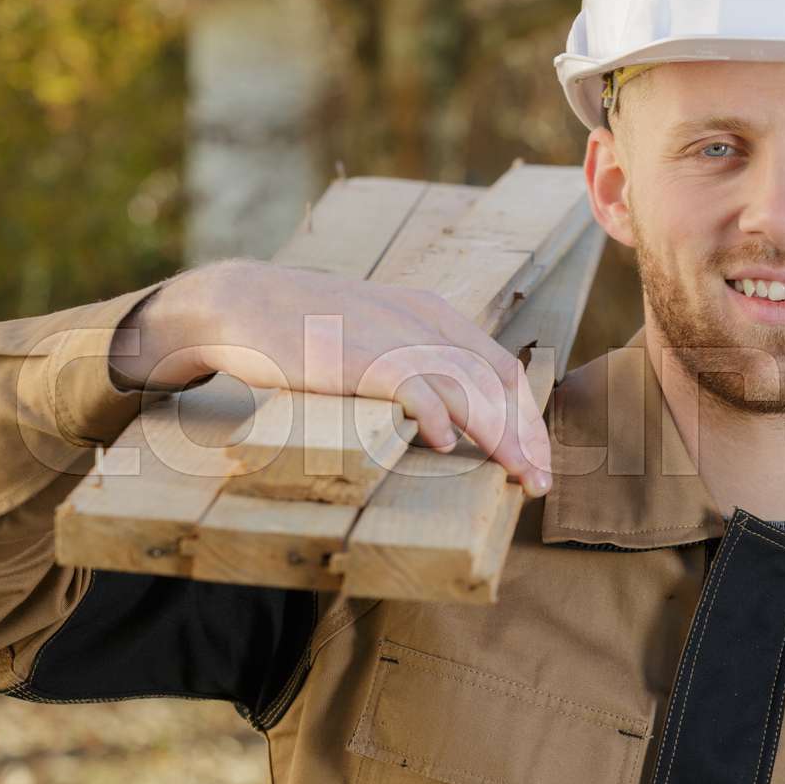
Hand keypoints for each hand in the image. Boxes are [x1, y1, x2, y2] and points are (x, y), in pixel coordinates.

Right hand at [108, 259, 551, 495]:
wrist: (245, 302)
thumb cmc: (310, 327)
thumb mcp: (379, 331)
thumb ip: (417, 358)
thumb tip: (451, 413)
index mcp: (435, 315)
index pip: (501, 369)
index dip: (527, 416)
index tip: (538, 458)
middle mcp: (426, 322)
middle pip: (496, 384)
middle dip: (525, 435)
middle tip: (539, 481)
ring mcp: (396, 338)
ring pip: (468, 391)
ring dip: (499, 437)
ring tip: (517, 475)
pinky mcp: (363, 358)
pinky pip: (414, 388)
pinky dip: (436, 417)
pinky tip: (445, 445)